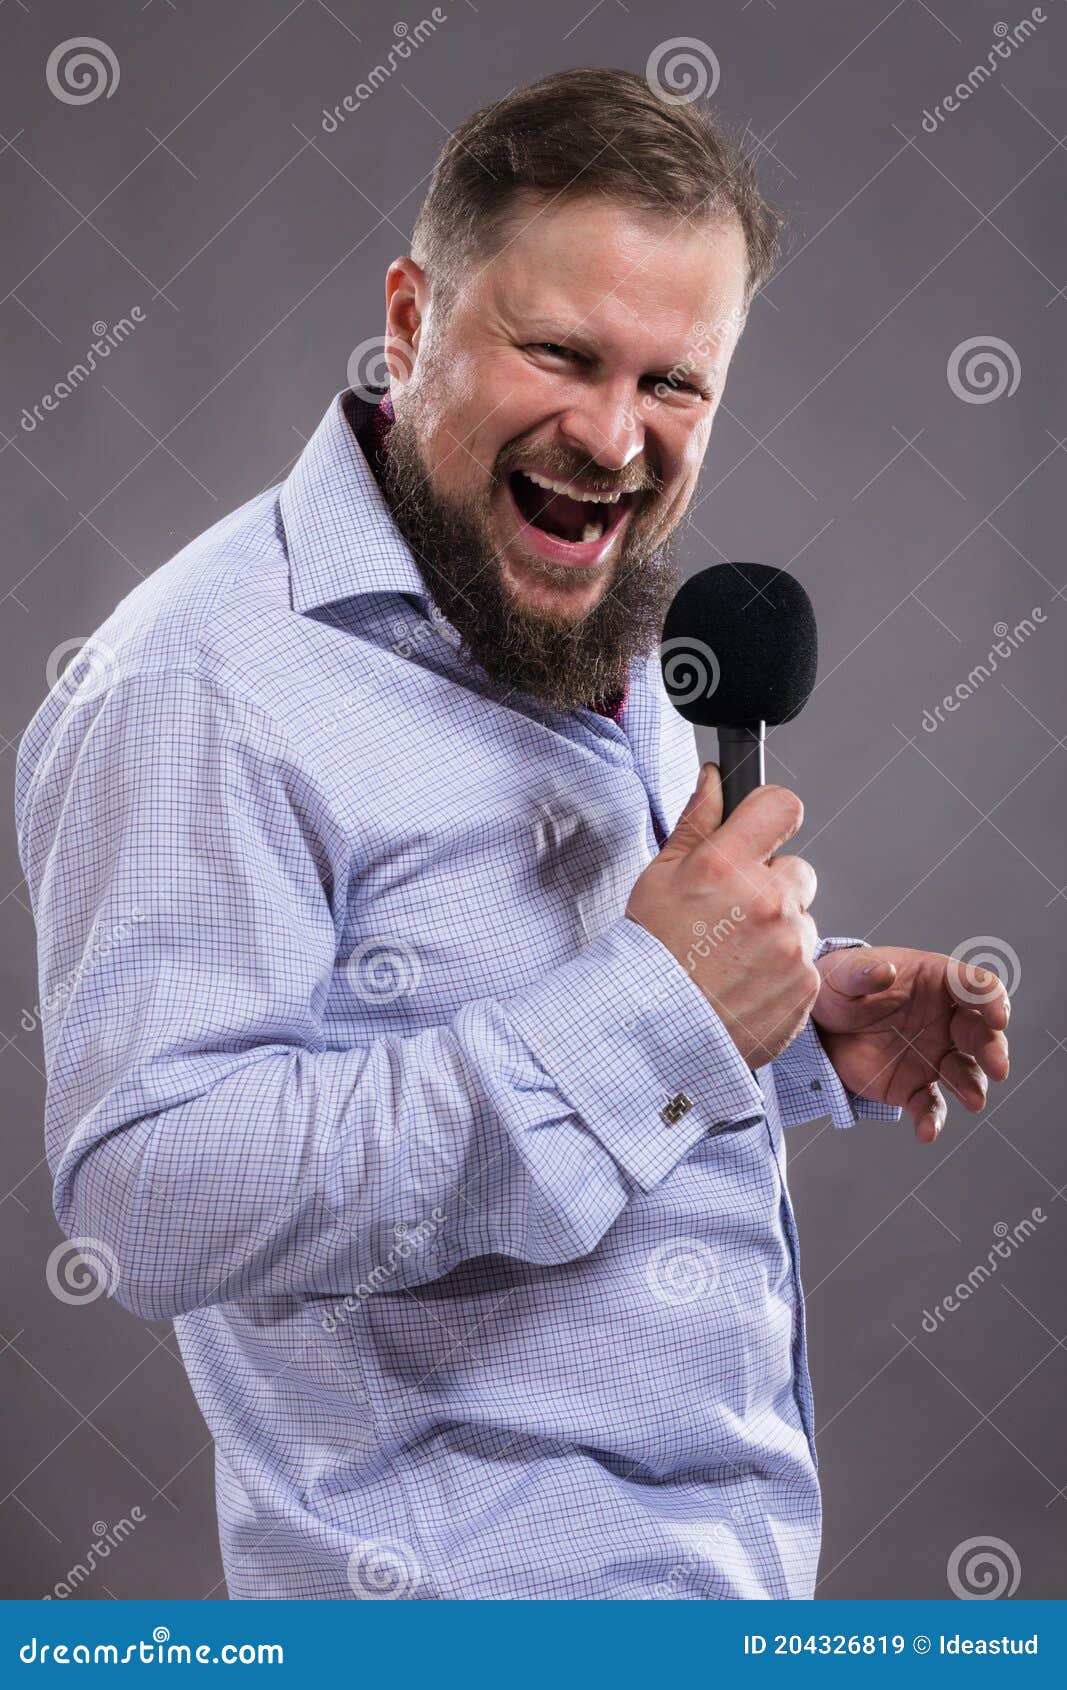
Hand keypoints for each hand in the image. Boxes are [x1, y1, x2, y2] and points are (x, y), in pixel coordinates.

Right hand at [625, 765, 820, 1067]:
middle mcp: (766, 900)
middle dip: (772, 887)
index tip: (759, 831)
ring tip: (734, 958)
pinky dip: (782, 972)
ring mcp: (791, 944)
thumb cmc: (649, 955)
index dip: (770, 815)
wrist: (651, 1031)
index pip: (781, 806)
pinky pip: (805, 963)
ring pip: (801, 920)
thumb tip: (715, 780)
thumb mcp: (659, 878)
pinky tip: (746, 983)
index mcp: (726, 865)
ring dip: (778, 932)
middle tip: (732, 917)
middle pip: (796, 869)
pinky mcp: (806, 984)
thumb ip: (696, 823)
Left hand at [812, 947, 1010, 1143]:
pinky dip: (931, 1120)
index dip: (992, 1000)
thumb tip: (885, 972)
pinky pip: (929, 1105)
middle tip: (998, 1067)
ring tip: (974, 1101)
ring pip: (965, 1072)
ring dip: (973, 1086)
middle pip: (981, 1032)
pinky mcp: (913, 1086)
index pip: (977, 986)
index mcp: (936, 981)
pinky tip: (927, 1132)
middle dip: (994, 1049)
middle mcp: (944, 1019)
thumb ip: (862, 972)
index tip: (997, 1017)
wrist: (816, 1025)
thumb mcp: (841, 973)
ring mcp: (933, 1055)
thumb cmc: (837, 987)